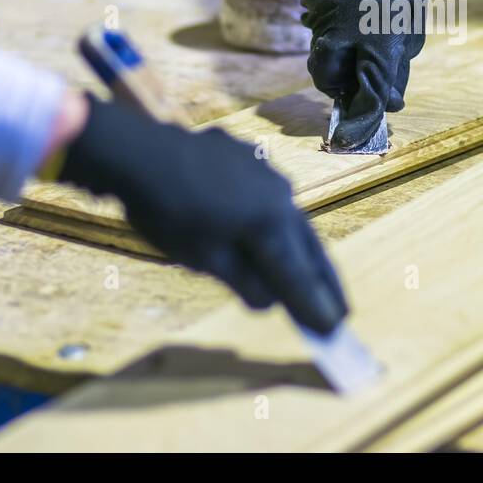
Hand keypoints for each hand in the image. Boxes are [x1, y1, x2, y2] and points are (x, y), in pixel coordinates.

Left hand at [57, 96, 346, 333]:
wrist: (140, 151)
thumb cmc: (168, 211)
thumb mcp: (204, 258)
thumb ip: (244, 281)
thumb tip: (268, 300)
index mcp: (271, 224)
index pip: (298, 276)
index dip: (314, 306)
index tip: (332, 330)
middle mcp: (280, 197)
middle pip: (308, 247)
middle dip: (324, 281)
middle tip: (342, 309)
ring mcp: (266, 173)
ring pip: (291, 219)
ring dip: (302, 250)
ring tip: (312, 274)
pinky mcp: (247, 158)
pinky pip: (268, 197)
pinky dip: (273, 222)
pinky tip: (266, 230)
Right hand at [301, 0, 429, 148]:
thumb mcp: (410, 24)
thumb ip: (396, 65)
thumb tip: (387, 102)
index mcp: (381, 32)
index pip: (368, 85)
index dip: (364, 111)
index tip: (360, 129)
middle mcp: (349, 23)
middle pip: (327, 76)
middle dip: (337, 88)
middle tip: (352, 88)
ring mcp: (325, 10)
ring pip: (319, 54)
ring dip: (334, 62)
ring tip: (354, 47)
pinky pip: (316, 29)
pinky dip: (328, 35)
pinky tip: (345, 20)